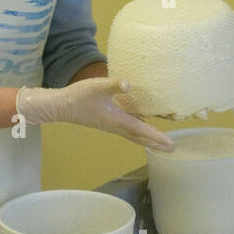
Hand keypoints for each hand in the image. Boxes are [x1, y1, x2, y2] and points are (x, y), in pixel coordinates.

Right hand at [16, 78, 174, 151]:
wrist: (61, 106)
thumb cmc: (79, 96)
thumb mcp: (97, 87)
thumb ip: (113, 85)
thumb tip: (127, 84)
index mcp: (117, 120)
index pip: (142, 131)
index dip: (157, 137)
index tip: (171, 144)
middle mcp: (116, 126)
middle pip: (141, 138)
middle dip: (156, 144)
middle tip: (172, 149)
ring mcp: (112, 126)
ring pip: (135, 136)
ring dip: (148, 140)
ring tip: (160, 144)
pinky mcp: (107, 122)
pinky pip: (128, 131)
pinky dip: (138, 133)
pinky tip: (142, 128)